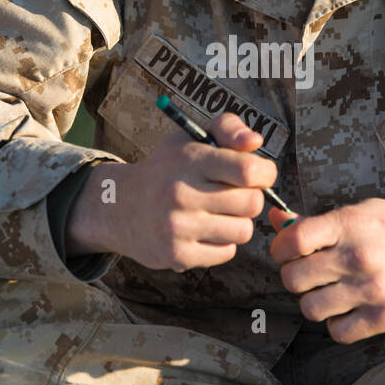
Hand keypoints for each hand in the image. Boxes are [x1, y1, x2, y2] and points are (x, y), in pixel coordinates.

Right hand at [64, 111, 278, 270]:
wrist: (119, 206)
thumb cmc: (166, 168)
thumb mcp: (190, 138)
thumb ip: (228, 129)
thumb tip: (255, 141)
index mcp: (189, 159)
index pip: (248, 171)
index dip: (264, 173)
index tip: (258, 174)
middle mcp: (181, 193)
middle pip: (252, 203)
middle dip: (250, 197)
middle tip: (233, 194)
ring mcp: (179, 227)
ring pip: (244, 231)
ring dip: (238, 222)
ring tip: (218, 212)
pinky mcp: (178, 255)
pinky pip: (227, 252)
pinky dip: (223, 243)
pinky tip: (205, 230)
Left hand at [268, 198, 384, 342]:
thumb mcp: (360, 213)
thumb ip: (316, 221)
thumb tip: (276, 219)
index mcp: (349, 224)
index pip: (293, 240)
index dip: (280, 250)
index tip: (287, 254)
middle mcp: (358, 256)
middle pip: (294, 278)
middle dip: (296, 278)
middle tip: (311, 276)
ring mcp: (371, 289)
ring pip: (311, 309)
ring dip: (315, 303)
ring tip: (331, 295)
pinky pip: (339, 332)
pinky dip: (338, 325)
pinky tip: (348, 312)